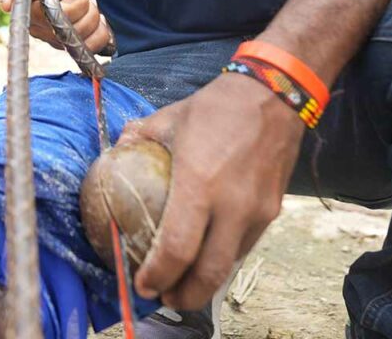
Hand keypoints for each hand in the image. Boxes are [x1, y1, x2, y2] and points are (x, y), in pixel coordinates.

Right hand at [0, 0, 112, 53]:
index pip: (23, 3)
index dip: (21, 6)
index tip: (8, 3)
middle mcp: (29, 19)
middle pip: (64, 20)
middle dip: (83, 0)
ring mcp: (45, 36)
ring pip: (80, 36)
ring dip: (93, 14)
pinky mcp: (62, 46)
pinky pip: (92, 46)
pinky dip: (101, 31)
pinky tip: (92, 16)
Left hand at [116, 72, 305, 309]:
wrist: (276, 94)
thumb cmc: (218, 106)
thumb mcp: (171, 117)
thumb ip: (139, 136)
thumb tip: (115, 149)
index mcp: (199, 184)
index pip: (177, 248)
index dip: (158, 275)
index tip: (143, 285)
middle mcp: (232, 205)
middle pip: (208, 273)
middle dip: (184, 296)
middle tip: (165, 298)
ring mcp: (257, 211)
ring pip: (230, 264)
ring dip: (206, 282)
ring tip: (184, 284)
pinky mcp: (273, 210)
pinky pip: (246, 245)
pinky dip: (224, 258)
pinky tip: (209, 255)